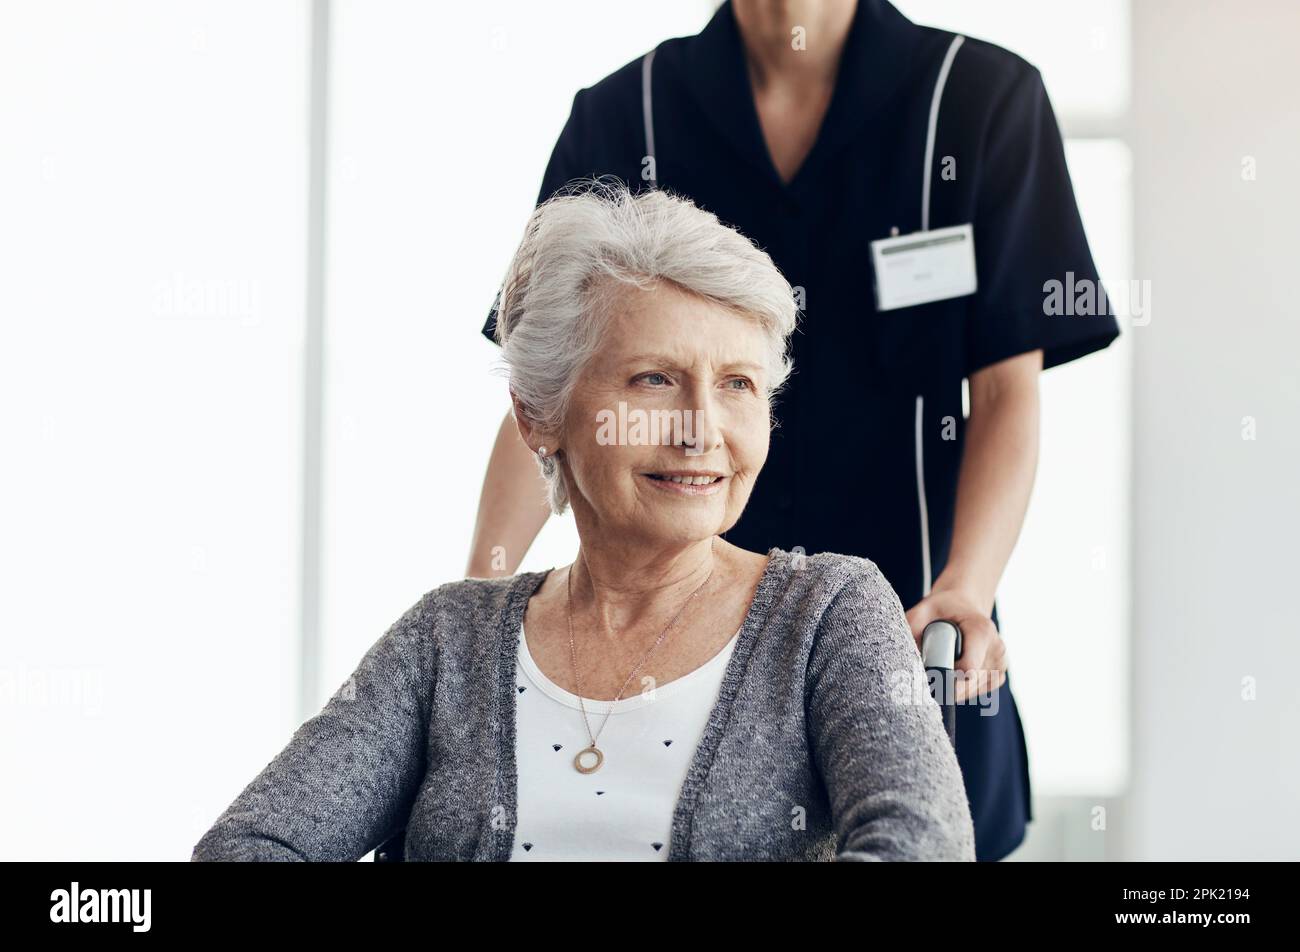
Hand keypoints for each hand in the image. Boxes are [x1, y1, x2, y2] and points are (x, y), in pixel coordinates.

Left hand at [905, 588, 1007, 702]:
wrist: (965, 605)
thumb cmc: (944, 607)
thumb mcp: (924, 608)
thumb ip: (912, 626)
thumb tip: (903, 653)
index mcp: (982, 631)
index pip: (968, 670)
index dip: (944, 678)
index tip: (927, 678)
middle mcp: (997, 649)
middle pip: (968, 685)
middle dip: (944, 683)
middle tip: (927, 674)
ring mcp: (1001, 664)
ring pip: (971, 692)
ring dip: (952, 687)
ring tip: (941, 667)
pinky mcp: (999, 675)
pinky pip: (976, 692)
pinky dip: (961, 688)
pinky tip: (953, 672)